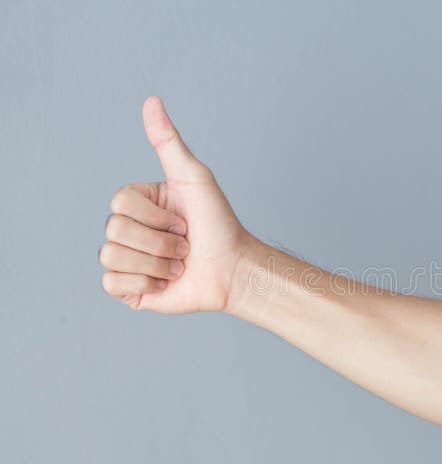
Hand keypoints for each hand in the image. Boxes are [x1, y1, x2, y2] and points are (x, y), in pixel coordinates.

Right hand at [100, 96, 248, 312]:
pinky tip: (165, 282)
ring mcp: (126, 259)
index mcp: (137, 203)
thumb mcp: (193, 177)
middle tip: (185, 245)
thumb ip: (168, 141)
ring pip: (112, 256)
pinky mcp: (128, 289)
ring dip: (157, 263)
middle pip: (114, 230)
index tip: (184, 220)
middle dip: (160, 241)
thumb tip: (151, 100)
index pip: (119, 202)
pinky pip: (112, 283)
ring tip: (179, 265)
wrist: (233, 270)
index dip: (156, 215)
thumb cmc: (218, 223)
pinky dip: (144, 283)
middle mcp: (128, 229)